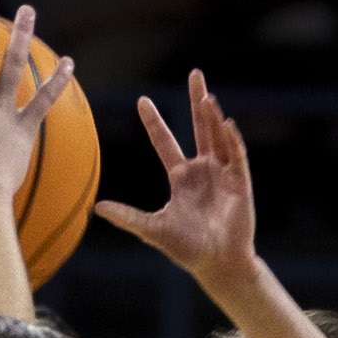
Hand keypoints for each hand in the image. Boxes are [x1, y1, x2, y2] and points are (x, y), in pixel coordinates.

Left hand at [93, 69, 261, 296]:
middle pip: (199, 128)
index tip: (142, 100)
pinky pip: (236, 156)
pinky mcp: (240, 183)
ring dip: (213, 116)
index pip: (165, 142)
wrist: (216, 264)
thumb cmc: (186, 249)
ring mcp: (223, 174)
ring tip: (206, 95)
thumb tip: (96, 207)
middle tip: (194, 73)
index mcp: (182, 178)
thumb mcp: (151, 229)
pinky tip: (226, 124)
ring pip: (217, 136)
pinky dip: (231, 141)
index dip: (154, 123)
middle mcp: (203, 170)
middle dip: (197, 101)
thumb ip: (127, 216)